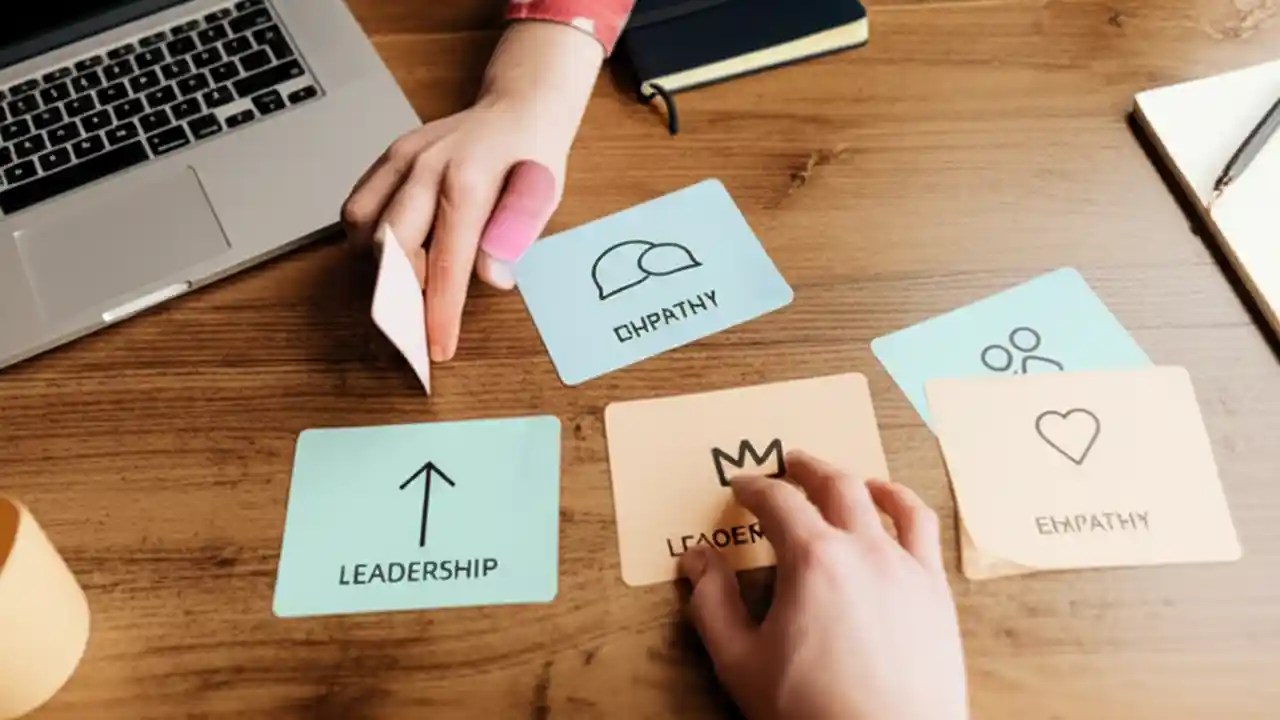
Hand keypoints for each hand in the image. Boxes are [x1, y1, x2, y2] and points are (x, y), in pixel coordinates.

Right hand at [341, 22, 602, 361]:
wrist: (517, 109)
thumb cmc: (532, 158)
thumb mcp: (542, 196)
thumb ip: (516, 235)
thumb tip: (493, 279)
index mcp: (469, 179)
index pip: (445, 260)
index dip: (438, 311)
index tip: (437, 348)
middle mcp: (425, 166)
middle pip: (388, 244)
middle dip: (396, 297)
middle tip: (412, 334)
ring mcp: (400, 159)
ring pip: (361, 226)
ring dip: (378, 266)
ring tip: (407, 291)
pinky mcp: (386, 158)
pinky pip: (357, 207)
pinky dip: (366, 240)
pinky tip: (394, 257)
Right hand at [679, 451, 968, 719]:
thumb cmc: (814, 713)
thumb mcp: (740, 662)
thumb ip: (713, 604)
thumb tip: (698, 561)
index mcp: (812, 559)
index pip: (777, 502)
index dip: (754, 488)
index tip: (743, 487)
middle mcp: (864, 550)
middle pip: (834, 485)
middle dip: (807, 468)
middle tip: (790, 462)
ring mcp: (907, 568)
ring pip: (888, 500)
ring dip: (860, 479)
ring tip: (847, 478)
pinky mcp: (935, 592)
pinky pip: (925, 531)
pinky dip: (906, 508)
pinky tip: (898, 513)